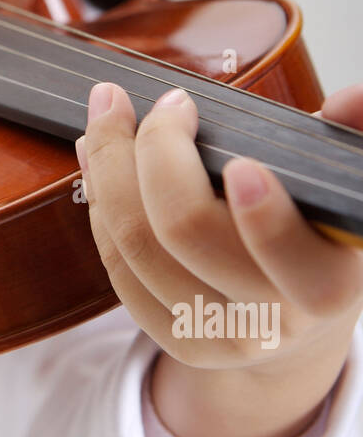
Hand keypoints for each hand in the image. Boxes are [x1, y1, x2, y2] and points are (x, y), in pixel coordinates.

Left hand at [74, 81, 362, 436]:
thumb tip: (351, 99)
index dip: (263, 216)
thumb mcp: (346, 186)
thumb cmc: (319, 232)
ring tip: (110, 112)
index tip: (242, 162)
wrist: (300, 317)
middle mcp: (272, 318)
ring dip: (110, 167)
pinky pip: (117, 267)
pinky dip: (100, 204)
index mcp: (328, 281)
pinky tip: (98, 160)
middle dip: (158, 149)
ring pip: (135, 245)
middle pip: (185, 231)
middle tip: (166, 100)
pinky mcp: (172, 337)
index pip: (292, 259)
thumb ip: (355, 137)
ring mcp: (216, 335)